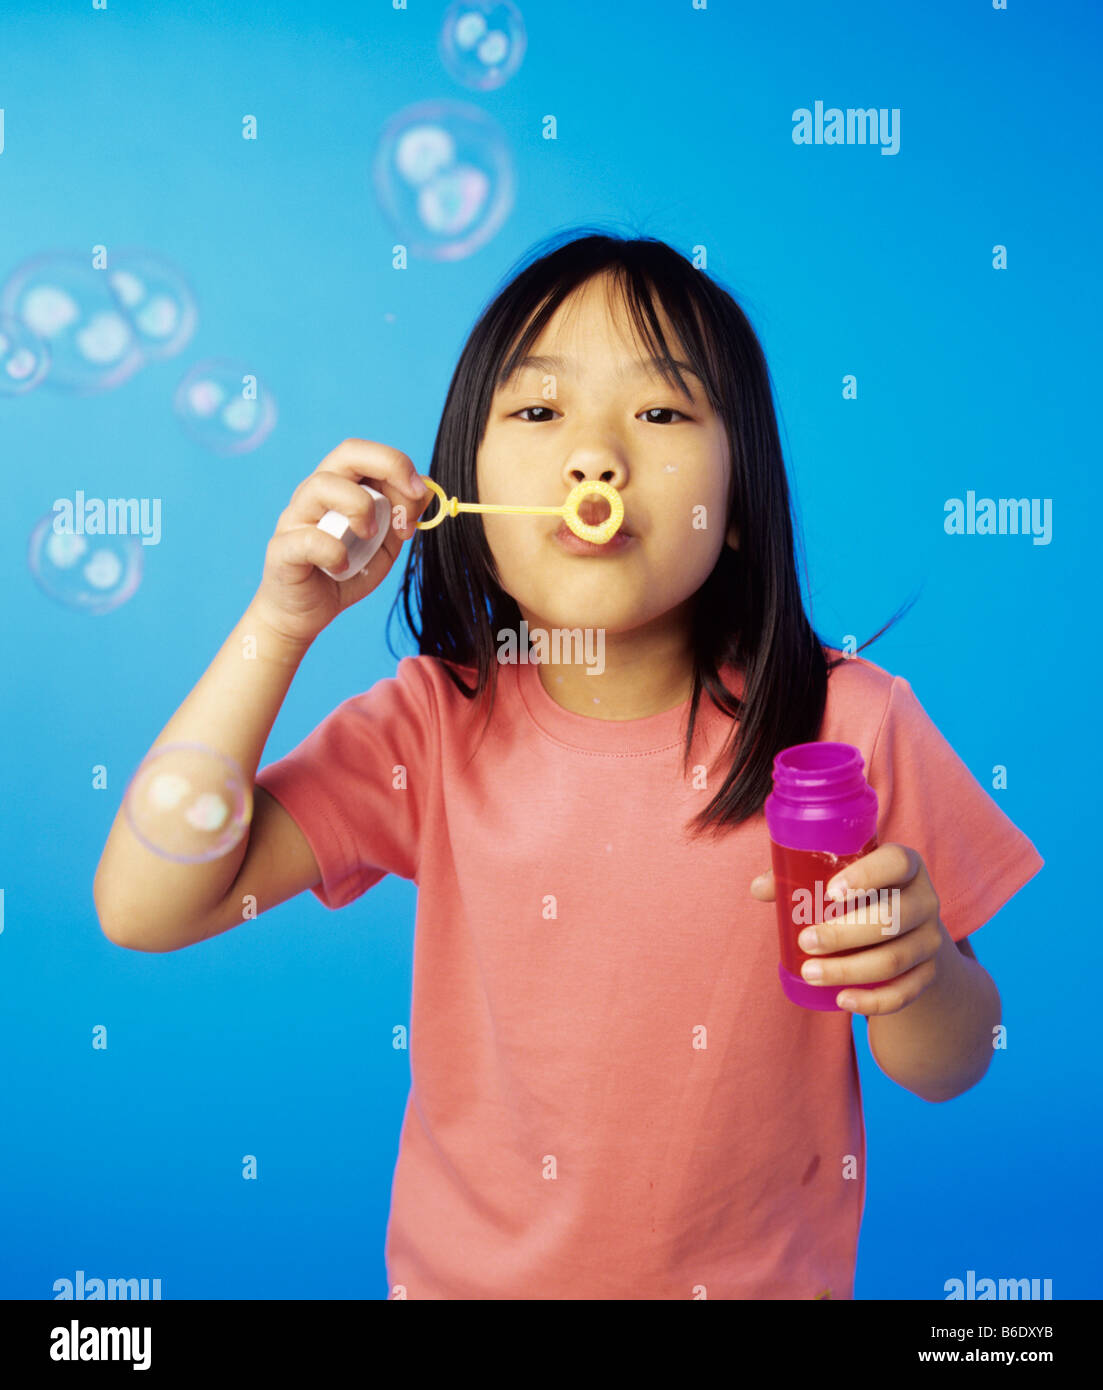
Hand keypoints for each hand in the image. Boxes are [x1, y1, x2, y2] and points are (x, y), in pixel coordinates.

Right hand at [252, 438, 430, 647]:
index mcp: (339, 486)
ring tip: (369, 537)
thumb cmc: (344, 572)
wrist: (307, 613)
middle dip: (388, 467)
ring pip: (322, 486)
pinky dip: (334, 553)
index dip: (398, 465)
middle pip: (347, 454)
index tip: (421, 495)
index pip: (365, 453)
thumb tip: (429, 489)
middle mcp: (314, 494)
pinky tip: (343, 567)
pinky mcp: (282, 550)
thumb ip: (402, 518)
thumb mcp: (384, 545)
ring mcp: (294, 519)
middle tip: (405, 507)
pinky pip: (309, 538)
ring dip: (359, 508)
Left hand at [750, 844, 946, 1014]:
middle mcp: (925, 900)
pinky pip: (904, 993)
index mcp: (905, 866)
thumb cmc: (862, 896)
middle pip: (891, 918)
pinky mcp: (927, 974)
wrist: (907, 932)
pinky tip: (842, 1000)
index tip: (831, 892)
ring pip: (893, 959)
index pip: (896, 862)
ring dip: (849, 969)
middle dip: (845, 933)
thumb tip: (760, 888)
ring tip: (810, 972)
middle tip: (806, 941)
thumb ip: (801, 875)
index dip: (867, 875)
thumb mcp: (840, 878)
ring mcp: (930, 940)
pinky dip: (873, 1001)